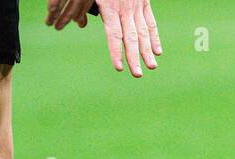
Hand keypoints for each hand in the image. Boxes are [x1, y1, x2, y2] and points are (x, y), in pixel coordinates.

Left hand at [46, 0, 161, 76]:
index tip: (119, 67)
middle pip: (131, 37)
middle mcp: (125, 9)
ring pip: (143, 32)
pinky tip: (158, 52)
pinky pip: (151, 23)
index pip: (114, 34)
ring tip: (151, 67)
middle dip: (135, 57)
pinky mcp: (144, 3)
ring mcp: (136, 6)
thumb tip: (76, 22)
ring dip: (147, 51)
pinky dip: (155, 38)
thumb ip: (84, 5)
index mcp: (109, 6)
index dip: (116, 51)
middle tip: (137, 74)